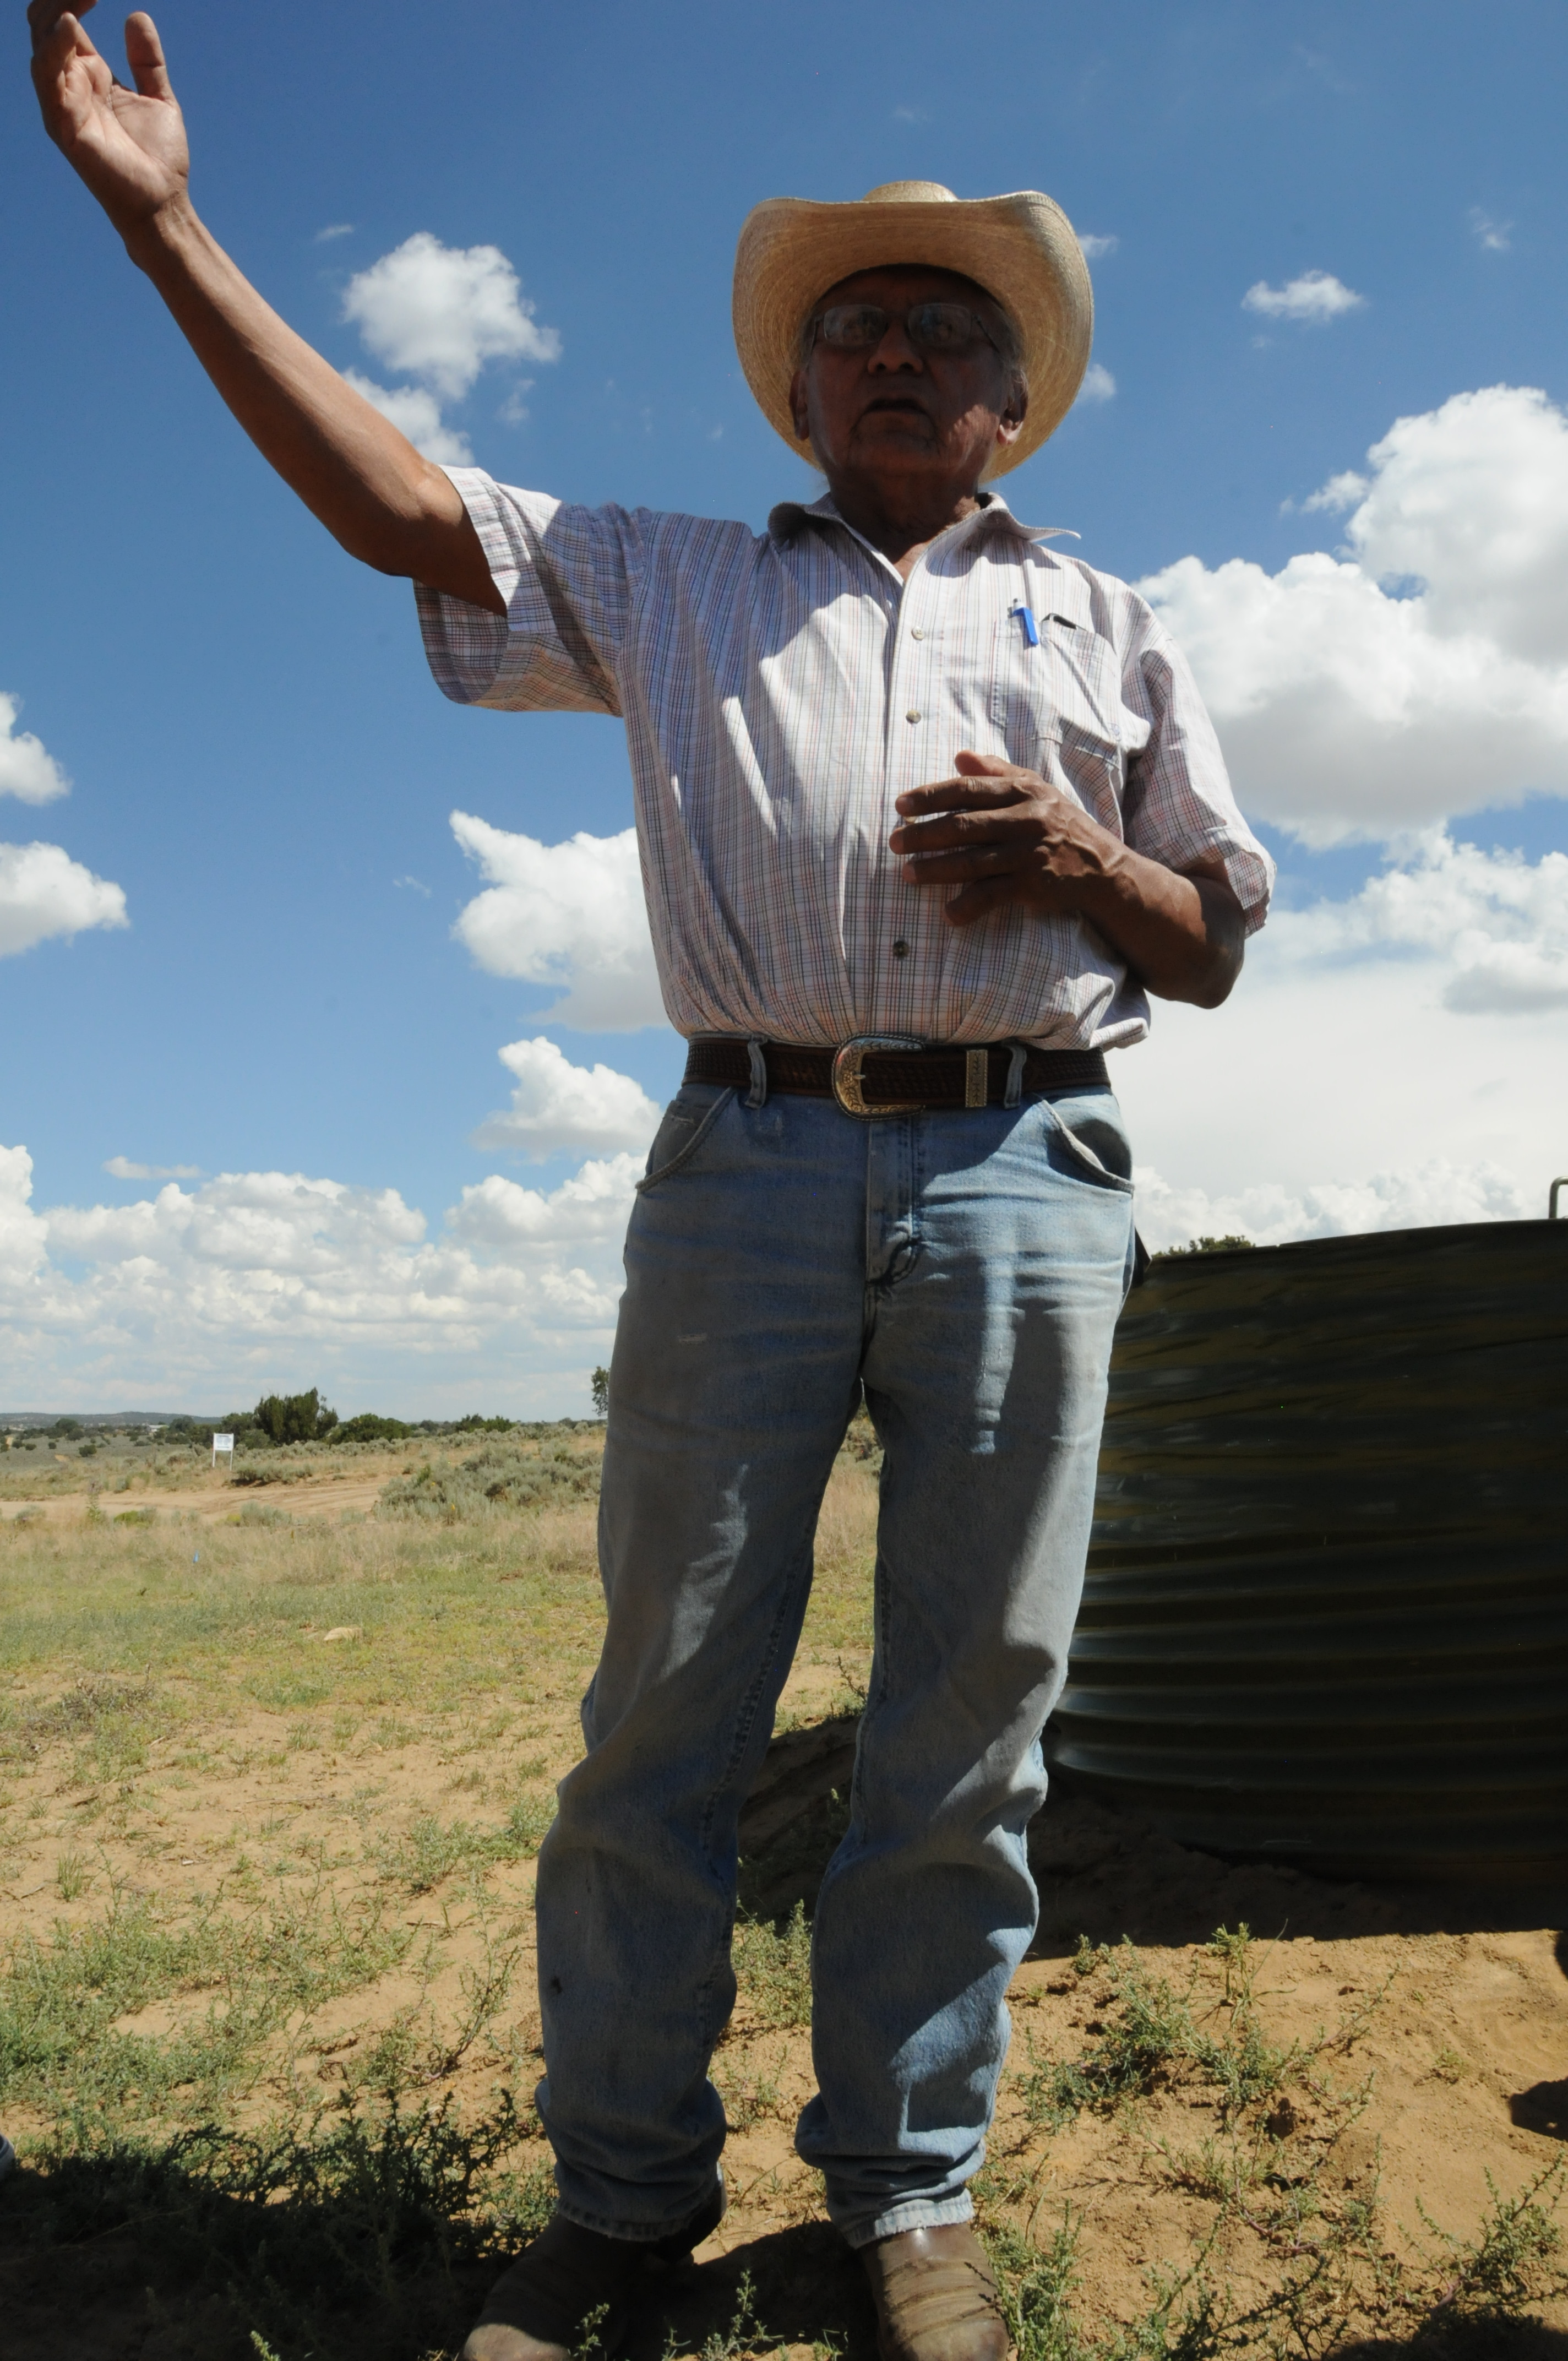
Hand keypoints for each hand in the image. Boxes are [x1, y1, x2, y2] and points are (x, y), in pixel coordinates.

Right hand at [29, 4, 188, 232]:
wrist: (163, 203)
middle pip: (47, 26)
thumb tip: (137, 15)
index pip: (67, 22)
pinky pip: (48, 78)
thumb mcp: (157, 97)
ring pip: (42, 45)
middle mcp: (71, 86)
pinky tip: (72, 26)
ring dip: (55, 14)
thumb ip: (146, 59)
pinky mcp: (63, 124)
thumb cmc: (159, 158)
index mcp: (89, 75)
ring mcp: (63, 104)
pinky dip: (56, 48)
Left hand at [889, 749, 1119, 925]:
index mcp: (1022, 791)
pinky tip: (947, 913)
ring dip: (935, 870)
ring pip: (971, 861)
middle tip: (894, 842)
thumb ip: (998, 772)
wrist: (1103, 868)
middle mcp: (1025, 819)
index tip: (901, 805)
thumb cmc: (1061, 825)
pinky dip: (967, 906)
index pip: (967, 790)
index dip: (930, 797)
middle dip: (923, 834)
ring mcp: (1028, 853)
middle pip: (963, 826)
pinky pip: (991, 896)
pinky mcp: (1033, 885)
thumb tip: (959, 756)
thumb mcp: (1037, 791)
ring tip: (906, 875)